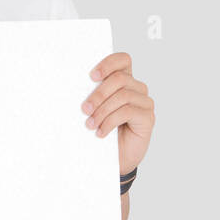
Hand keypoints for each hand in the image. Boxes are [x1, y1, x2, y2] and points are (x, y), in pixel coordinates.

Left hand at [83, 52, 153, 175]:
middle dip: (99, 93)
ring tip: (89, 124)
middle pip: (120, 79)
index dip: (108, 64)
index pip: (123, 60)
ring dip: (102, 110)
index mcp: (124, 80)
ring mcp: (144, 103)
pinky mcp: (148, 118)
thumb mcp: (94, 110)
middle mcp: (137, 88)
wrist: (114, 159)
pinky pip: (128, 112)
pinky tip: (100, 132)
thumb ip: (91, 96)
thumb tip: (72, 85)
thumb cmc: (102, 130)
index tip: (91, 76)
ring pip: (122, 96)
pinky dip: (110, 122)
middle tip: (84, 109)